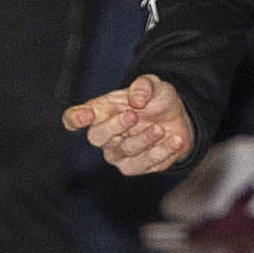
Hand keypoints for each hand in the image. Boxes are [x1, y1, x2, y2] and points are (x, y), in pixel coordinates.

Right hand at [65, 75, 193, 173]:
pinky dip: (163, 151)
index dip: (75, 119)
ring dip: (146, 138)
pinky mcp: (136, 167)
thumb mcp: (154, 85)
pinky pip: (146, 163)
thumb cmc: (157, 100)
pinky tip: (175, 139)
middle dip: (116, 126)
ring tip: (161, 128)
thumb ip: (144, 86)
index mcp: (100, 111)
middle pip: (97, 137)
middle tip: (134, 115)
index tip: (86, 115)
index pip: (74, 118)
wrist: (179, 120)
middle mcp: (104, 136)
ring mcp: (118, 154)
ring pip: (126, 150)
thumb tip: (136, 100)